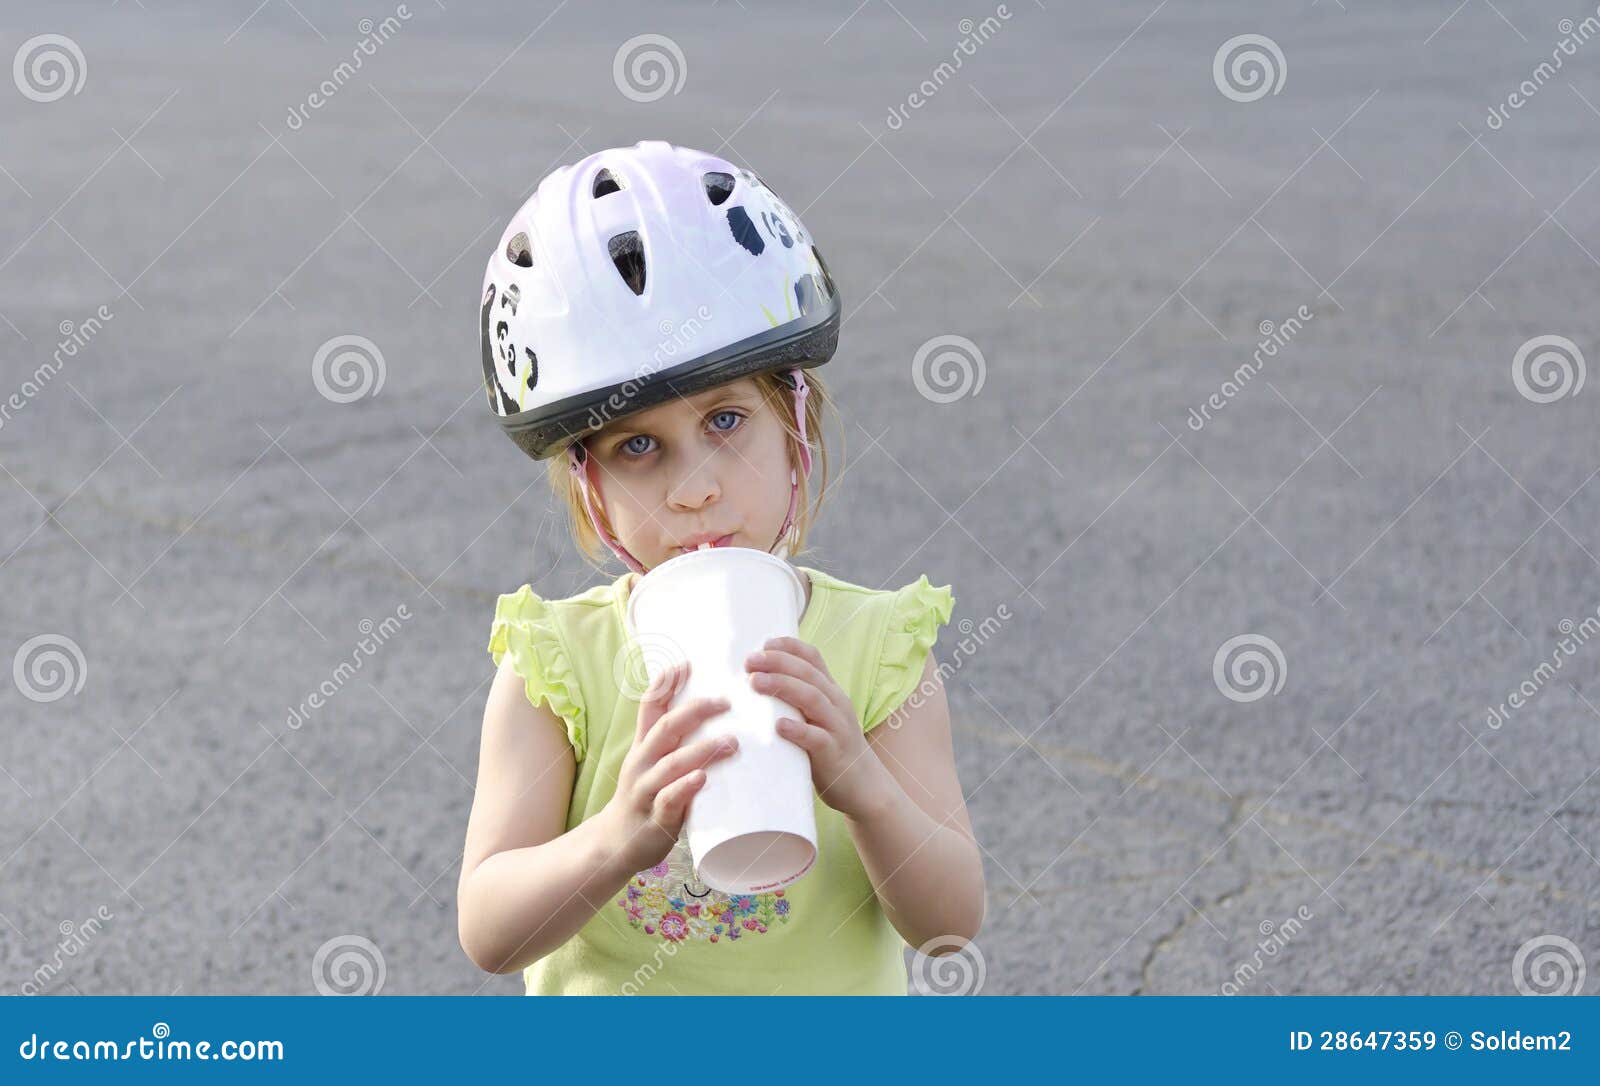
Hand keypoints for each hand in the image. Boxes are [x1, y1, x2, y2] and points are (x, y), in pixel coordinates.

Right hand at [600, 660, 738, 873]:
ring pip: (671, 764)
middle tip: (727, 702)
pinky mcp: (654, 819)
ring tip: (731, 742)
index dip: (665, 685)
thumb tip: (708, 709)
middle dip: (695, 711)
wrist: (614, 844)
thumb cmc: (645, 796)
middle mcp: (641, 762)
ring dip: (702, 750)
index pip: (650, 708)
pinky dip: (685, 787)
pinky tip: (702, 778)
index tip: (686, 664)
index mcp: (643, 746)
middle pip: (665, 729)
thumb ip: (674, 740)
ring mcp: (645, 790)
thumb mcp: (652, 762)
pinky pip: (669, 800)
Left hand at [745, 636, 890, 820]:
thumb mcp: (818, 716)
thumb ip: (796, 699)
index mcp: (830, 691)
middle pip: (807, 674)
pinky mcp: (833, 753)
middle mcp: (836, 703)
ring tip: (756, 683)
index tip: (764, 643)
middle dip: (777, 663)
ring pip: (812, 699)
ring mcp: (837, 727)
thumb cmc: (830, 748)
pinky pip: (817, 738)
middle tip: (750, 661)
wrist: (863, 786)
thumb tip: (757, 680)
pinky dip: (798, 730)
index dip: (789, 646)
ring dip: (782, 687)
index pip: (813, 658)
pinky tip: (779, 726)